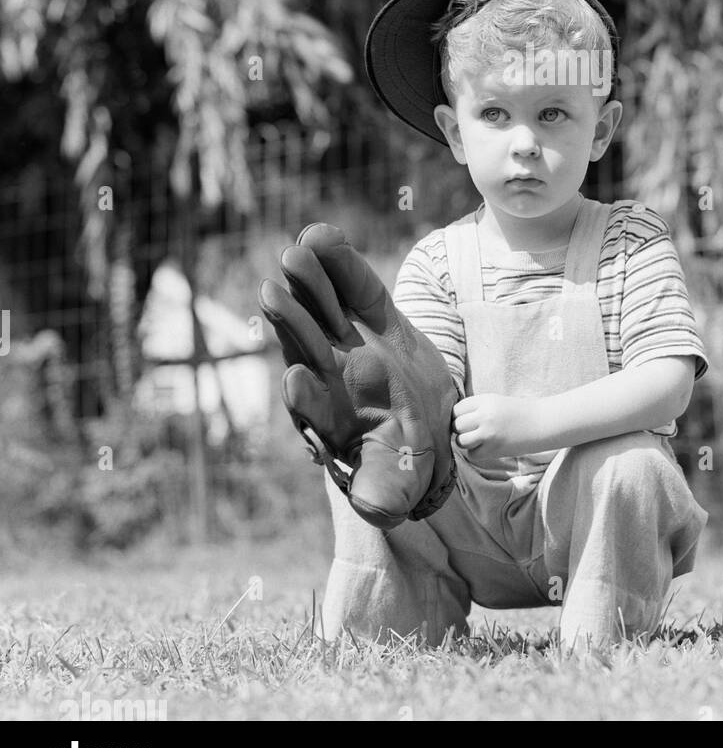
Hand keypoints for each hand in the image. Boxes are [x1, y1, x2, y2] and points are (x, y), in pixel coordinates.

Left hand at [258, 224, 457, 527]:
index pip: (311, 407)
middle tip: (272, 293)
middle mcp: (329, 376)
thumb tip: (375, 511)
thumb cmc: (404, 460)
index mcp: (331, 420)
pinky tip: (324, 236)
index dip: (303, 396)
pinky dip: (339, 263)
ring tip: (297, 252)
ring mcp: (346, 339)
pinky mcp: (370, 313)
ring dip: (307, 283)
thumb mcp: (398, 483)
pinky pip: (352, 285)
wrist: (423, 424)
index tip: (295, 381)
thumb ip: (383, 494)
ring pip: (320, 308)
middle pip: (304, 347)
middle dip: (290, 322)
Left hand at [452, 394, 541, 463]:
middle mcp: (484, 415)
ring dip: (465, 442)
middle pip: (456, 425)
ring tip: (477, 439)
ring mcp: (488, 434)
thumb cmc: (518, 412)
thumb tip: (453, 420)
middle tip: (470, 431)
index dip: (458, 416)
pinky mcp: (493, 450)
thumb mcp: (495, 402)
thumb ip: (476, 408)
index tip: (465, 419)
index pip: (457, 409)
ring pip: (461, 441)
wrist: (541, 423)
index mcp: (485, 400)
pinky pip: (472, 454)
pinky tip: (487, 447)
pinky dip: (476, 452)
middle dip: (460, 429)